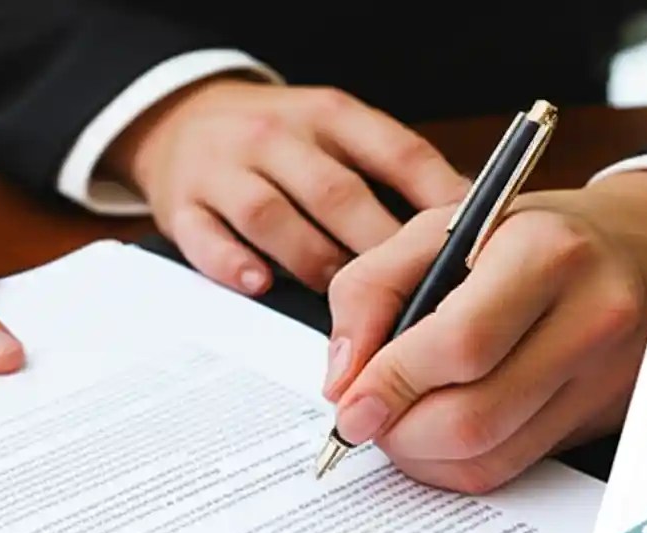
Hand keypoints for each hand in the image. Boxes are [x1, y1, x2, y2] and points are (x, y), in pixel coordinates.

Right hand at [104, 78, 469, 293]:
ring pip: (273, 216)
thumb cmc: (281, 141)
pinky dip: (234, 264)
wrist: (177, 118)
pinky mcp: (181, 205)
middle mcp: (277, 137)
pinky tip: (262, 285)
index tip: (468, 240)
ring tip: (345, 302)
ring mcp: (223, 169)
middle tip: (412, 292)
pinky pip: (206, 237)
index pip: (395, 151)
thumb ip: (392, 169)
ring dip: (314, 261)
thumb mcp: (336, 132)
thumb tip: (468, 219)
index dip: (437, 196)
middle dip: (378, 245)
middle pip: (336, 193)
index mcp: (330, 117)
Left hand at [323, 170, 646, 492]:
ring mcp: (605, 378)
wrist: (639, 250)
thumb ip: (373, 287)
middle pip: (474, 417)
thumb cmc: (533, 236)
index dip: (390, 383)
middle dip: (400, 432)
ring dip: (423, 455)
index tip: (348, 404)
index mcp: (549, 253)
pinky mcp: (602, 419)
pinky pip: (513, 467)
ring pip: (490, 457)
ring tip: (401, 420)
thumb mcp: (445, 228)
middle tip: (367, 417)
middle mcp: (592, 318)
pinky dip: (459, 462)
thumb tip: (343, 378)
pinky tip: (441, 430)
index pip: (459, 344)